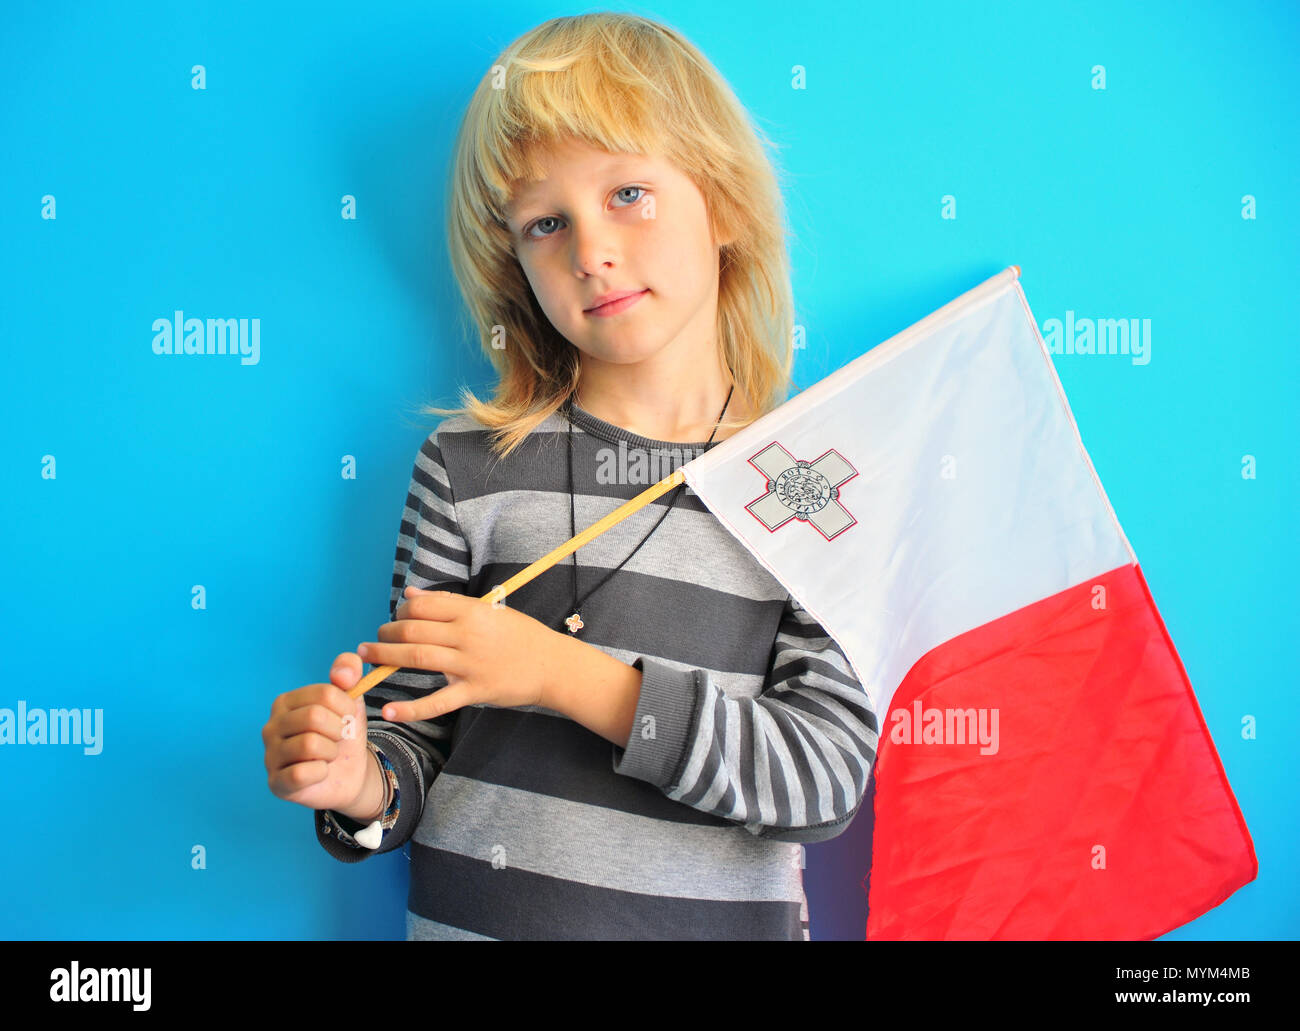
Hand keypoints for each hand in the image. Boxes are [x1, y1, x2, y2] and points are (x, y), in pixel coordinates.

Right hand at [263, 654, 375, 812]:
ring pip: (310, 744)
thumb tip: (343, 673)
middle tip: (337, 739)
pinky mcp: (276, 783)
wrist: (350, 773)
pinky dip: (321, 772)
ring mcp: (270, 756)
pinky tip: (320, 772)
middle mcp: (270, 727)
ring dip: (331, 751)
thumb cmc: (343, 733)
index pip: (324, 693)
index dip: (346, 707)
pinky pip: (302, 773)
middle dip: (338, 730)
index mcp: (284, 702)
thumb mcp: (351, 699)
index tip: (346, 718)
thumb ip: (349, 672)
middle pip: (314, 717)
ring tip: (328, 755)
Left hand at [356, 587, 570, 722]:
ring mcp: (470, 664)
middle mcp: (468, 635)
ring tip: (368, 658)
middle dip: (386, 634)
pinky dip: (411, 709)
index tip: (395, 619)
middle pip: (414, 630)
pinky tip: (389, 711)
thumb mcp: (489, 611)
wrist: (552, 665)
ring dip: (386, 657)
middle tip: (373, 642)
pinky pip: (438, 701)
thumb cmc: (520, 635)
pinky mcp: (474, 691)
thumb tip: (411, 594)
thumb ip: (449, 603)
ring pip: (417, 658)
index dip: (401, 611)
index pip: (423, 605)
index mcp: (472, 611)